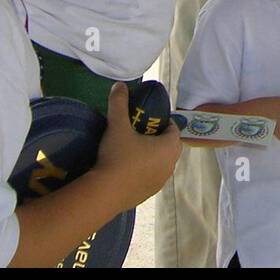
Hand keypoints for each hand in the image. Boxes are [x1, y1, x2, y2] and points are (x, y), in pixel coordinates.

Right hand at [94, 82, 182, 213]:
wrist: (105, 193)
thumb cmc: (117, 156)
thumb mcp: (117, 126)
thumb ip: (119, 103)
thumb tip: (119, 84)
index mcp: (169, 147)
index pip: (174, 130)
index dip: (164, 122)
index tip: (150, 119)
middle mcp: (170, 166)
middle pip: (170, 147)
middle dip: (160, 138)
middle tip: (141, 132)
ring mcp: (160, 182)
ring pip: (162, 164)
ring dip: (154, 156)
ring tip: (134, 149)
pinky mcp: (149, 194)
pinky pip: (152, 177)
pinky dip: (146, 171)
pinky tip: (129, 168)